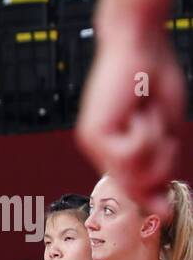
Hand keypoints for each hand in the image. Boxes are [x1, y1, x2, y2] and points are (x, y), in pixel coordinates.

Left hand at [76, 28, 183, 219]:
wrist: (140, 45)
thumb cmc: (154, 80)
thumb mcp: (166, 131)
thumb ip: (162, 169)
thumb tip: (162, 213)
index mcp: (116, 151)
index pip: (136, 189)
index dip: (154, 196)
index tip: (165, 210)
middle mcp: (101, 152)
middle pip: (140, 186)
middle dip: (162, 159)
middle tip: (158, 122)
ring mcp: (94, 144)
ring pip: (138, 172)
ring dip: (155, 141)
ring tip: (146, 113)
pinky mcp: (94, 135)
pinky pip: (131, 154)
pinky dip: (144, 132)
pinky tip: (136, 112)